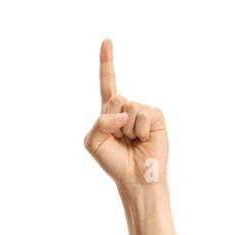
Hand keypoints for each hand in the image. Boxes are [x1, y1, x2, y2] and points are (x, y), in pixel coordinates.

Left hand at [83, 38, 168, 187]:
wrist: (134, 178)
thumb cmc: (114, 161)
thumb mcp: (93, 142)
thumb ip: (99, 122)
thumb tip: (122, 112)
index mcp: (109, 112)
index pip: (107, 83)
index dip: (107, 62)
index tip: (107, 41)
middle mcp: (127, 108)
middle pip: (115, 98)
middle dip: (113, 121)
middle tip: (120, 139)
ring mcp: (142, 111)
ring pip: (128, 108)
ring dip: (126, 130)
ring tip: (132, 141)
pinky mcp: (155, 116)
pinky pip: (142, 115)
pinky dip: (139, 131)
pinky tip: (143, 140)